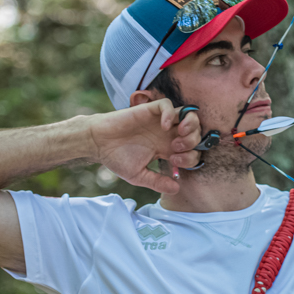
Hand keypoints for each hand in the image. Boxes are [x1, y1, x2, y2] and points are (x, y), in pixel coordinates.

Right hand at [84, 99, 204, 194]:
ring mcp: (159, 121)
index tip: (175, 163)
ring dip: (190, 125)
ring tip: (178, 136)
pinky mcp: (149, 110)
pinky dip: (171, 113)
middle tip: (176, 149)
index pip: (192, 151)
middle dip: (193, 142)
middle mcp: (167, 134)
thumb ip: (157, 182)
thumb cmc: (116, 158)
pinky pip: (168, 105)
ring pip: (188, 114)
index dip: (191, 157)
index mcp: (167, 149)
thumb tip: (176, 189)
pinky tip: (163, 126)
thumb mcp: (138, 176)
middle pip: (195, 132)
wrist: (97, 144)